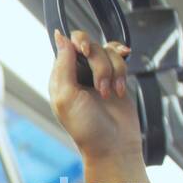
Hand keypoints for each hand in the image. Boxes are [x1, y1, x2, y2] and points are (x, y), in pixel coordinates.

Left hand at [48, 30, 141, 162]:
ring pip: (108, 52)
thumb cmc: (86, 128)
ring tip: (109, 94)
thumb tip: (60, 38)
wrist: (113, 144)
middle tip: (100, 85)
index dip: (79, 43)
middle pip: (90, 45)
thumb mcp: (66, 97)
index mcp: (61, 77)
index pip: (67, 45)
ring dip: (113, 72)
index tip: (86, 52)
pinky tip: (120, 86)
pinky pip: (120, 59)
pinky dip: (122, 71)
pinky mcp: (115, 77)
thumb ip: (63, 66)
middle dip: (99, 62)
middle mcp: (77, 73)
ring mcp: (97, 75)